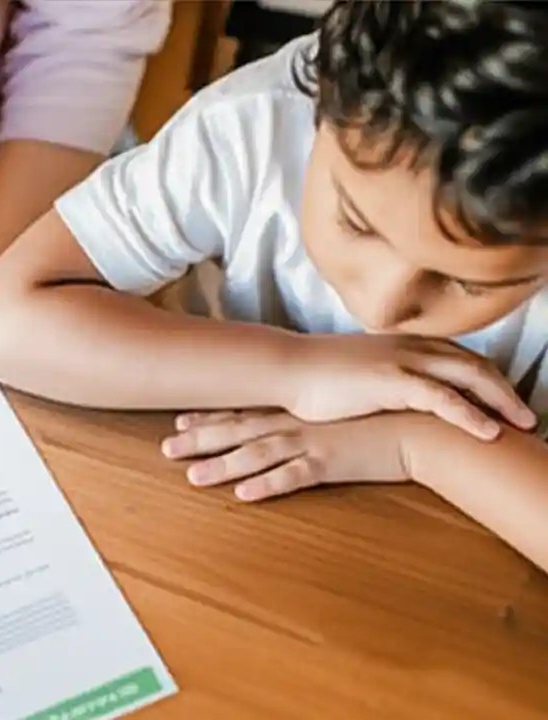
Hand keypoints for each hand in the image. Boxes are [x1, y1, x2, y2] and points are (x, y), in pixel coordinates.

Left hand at [161, 410, 415, 501]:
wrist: (424, 427)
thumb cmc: (384, 422)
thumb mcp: (341, 418)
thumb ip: (315, 422)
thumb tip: (295, 426)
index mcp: (298, 414)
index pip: (244, 413)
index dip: (209, 417)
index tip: (178, 420)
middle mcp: (298, 426)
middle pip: (238, 432)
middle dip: (200, 440)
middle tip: (165, 448)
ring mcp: (313, 443)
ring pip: (257, 455)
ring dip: (223, 466)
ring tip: (191, 478)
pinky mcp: (332, 464)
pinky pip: (294, 477)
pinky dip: (269, 485)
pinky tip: (244, 494)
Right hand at [284, 333, 534, 439]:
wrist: (284, 369)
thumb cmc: (312, 377)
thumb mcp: (356, 373)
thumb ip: (381, 379)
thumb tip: (389, 397)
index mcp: (403, 344)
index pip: (460, 357)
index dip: (488, 378)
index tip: (506, 401)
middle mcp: (410, 347)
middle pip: (475, 365)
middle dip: (507, 390)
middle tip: (528, 417)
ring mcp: (403, 362)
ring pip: (468, 378)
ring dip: (502, 402)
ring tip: (523, 426)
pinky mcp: (392, 382)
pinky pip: (443, 398)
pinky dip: (471, 415)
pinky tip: (488, 433)